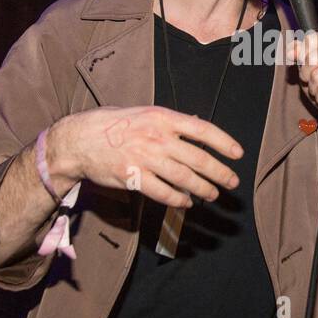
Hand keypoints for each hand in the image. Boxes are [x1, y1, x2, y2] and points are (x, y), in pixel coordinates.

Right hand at [49, 106, 242, 209]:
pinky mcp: (133, 178)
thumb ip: (170, 122)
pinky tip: (187, 202)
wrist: (80, 139)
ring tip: (213, 194)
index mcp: (162, 117)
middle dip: (219, 172)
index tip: (238, 154)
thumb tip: (196, 126)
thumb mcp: (144, 114)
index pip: (201, 129)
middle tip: (232, 182)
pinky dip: (178, 199)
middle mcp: (156, 137)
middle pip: (197, 158)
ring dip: (202, 188)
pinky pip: (163, 193)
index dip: (223, 142)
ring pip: (183, 178)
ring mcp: (145, 158)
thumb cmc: (114, 124)